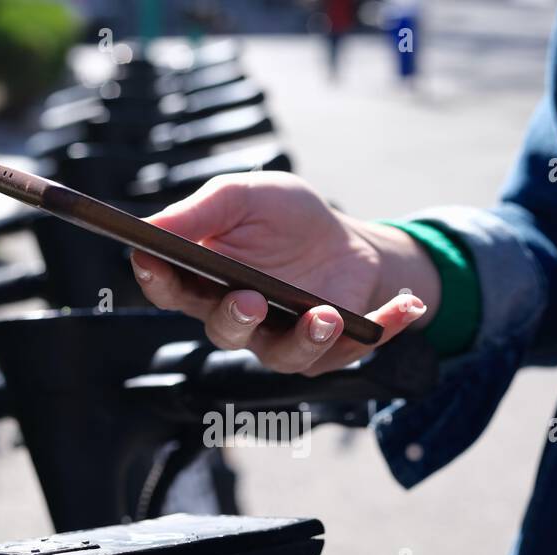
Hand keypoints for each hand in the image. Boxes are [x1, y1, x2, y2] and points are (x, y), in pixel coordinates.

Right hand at [129, 172, 437, 374]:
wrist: (349, 243)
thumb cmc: (288, 220)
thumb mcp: (247, 197)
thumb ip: (202, 211)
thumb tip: (150, 227)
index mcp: (208, 284)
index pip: (172, 288)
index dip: (157, 278)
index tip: (149, 259)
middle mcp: (240, 320)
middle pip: (225, 331)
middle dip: (236, 318)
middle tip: (250, 299)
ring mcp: (283, 341)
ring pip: (284, 355)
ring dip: (305, 339)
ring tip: (326, 316)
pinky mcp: (328, 352)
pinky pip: (351, 350)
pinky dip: (381, 327)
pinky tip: (407, 306)